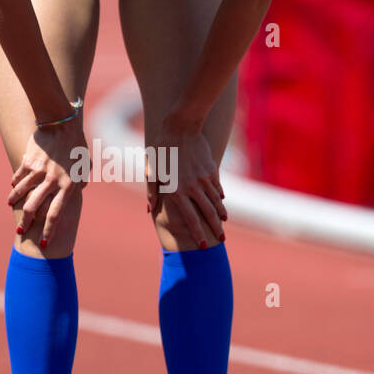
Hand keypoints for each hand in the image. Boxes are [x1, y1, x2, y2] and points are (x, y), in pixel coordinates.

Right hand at [8, 121, 87, 248]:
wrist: (62, 123)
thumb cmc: (76, 145)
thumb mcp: (85, 165)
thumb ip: (81, 181)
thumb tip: (78, 191)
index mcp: (68, 185)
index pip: (56, 214)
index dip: (49, 230)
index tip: (44, 243)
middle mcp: (53, 180)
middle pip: (34, 208)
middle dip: (26, 223)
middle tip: (20, 232)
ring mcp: (39, 171)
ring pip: (21, 192)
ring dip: (15, 201)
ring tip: (11, 205)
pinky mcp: (29, 161)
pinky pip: (19, 177)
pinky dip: (15, 183)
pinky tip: (13, 186)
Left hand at [151, 116, 226, 246]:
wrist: (180, 127)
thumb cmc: (161, 150)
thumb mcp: (152, 171)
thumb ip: (152, 192)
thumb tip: (150, 210)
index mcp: (177, 191)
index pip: (191, 218)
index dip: (197, 234)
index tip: (202, 245)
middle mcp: (193, 187)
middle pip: (208, 213)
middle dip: (215, 229)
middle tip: (221, 240)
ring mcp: (205, 179)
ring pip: (216, 201)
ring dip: (220, 214)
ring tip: (223, 224)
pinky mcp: (211, 169)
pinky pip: (217, 187)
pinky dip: (220, 197)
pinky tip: (221, 203)